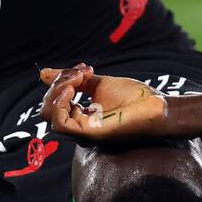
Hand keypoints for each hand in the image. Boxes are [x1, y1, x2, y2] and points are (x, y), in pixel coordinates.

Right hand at [38, 63, 170, 142]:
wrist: (158, 107)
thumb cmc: (135, 99)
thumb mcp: (99, 84)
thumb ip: (73, 80)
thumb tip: (43, 74)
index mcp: (80, 116)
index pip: (53, 102)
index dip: (62, 81)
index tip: (84, 67)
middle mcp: (79, 126)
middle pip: (47, 108)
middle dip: (58, 83)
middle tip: (82, 71)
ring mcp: (83, 132)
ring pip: (50, 115)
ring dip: (58, 90)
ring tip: (78, 78)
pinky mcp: (90, 134)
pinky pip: (60, 124)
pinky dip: (60, 104)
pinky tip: (73, 89)